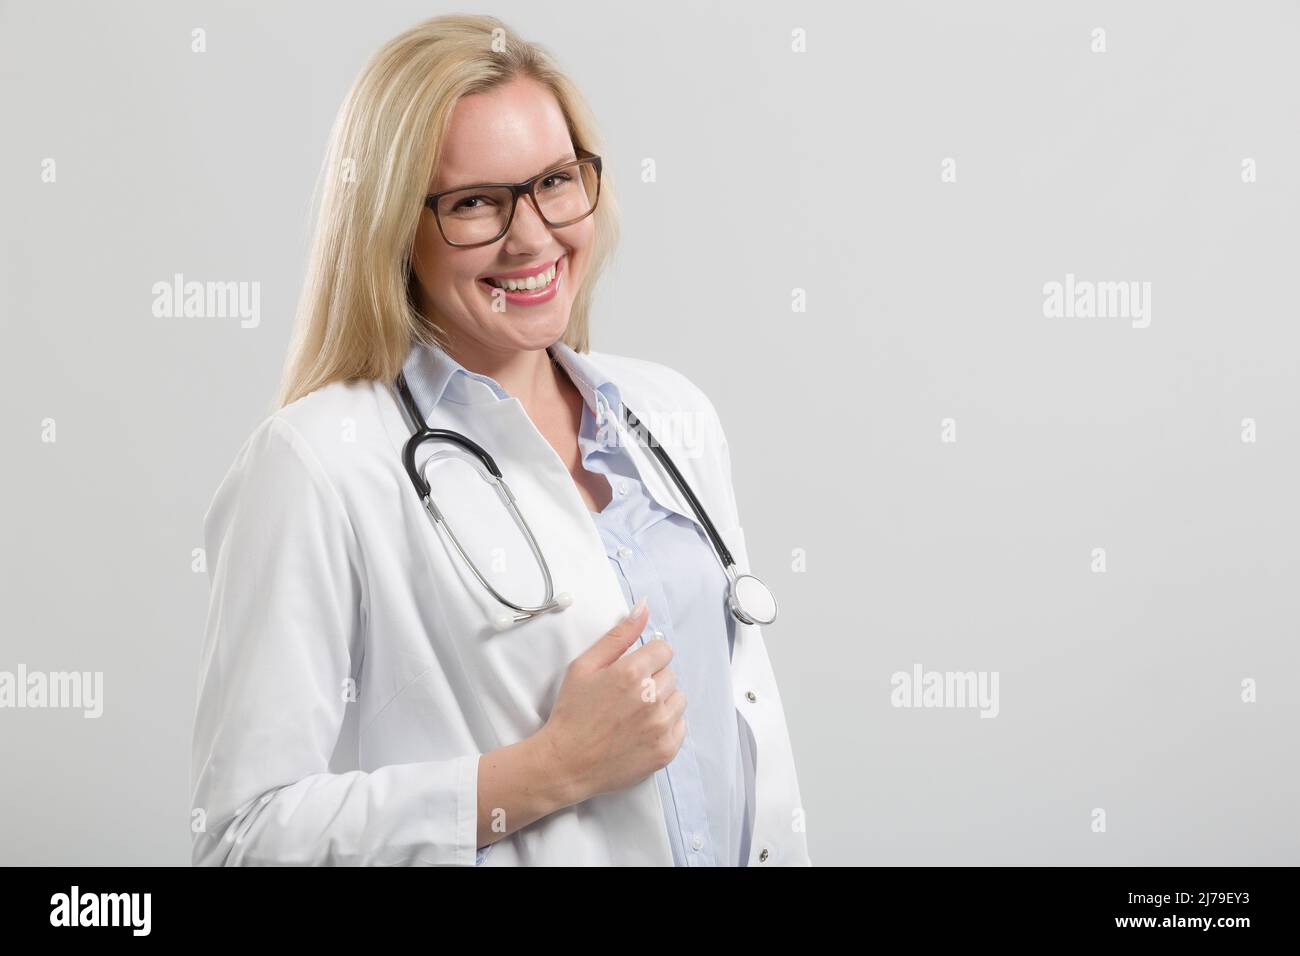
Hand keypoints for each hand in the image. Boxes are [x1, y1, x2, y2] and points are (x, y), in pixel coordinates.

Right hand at [538, 599, 686, 805]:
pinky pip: (681, 726)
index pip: (663, 649)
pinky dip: (666, 727)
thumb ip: (618, 635)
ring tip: (635, 714)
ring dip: (663, 703)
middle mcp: (651, 698)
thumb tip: (643, 607)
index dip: (647, 658)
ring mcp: (660, 726)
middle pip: (671, 674)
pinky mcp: (666, 750)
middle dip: (653, 680)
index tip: (633, 671)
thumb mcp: (585, 666)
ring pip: (679, 699)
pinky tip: (641, 730)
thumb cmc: (572, 713)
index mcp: (631, 673)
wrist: (565, 763)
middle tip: (627, 696)